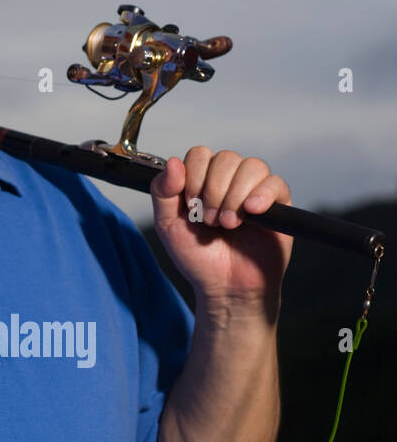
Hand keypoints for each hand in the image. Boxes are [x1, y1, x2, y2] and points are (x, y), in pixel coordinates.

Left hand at [149, 147, 292, 314]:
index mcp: (202, 181)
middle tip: (209, 220)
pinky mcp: (278, 205)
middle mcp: (229, 181)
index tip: (191, 204)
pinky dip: (262, 195)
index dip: (195, 176)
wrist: (225, 287)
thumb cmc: (198, 257)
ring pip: (252, 166)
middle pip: (226, 158)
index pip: (200, 154)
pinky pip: (276, 183)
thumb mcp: (168, 225)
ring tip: (228, 224)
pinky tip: (251, 213)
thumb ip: (163, 192)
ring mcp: (254, 191)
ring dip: (235, 195)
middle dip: (214, 190)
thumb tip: (173, 162)